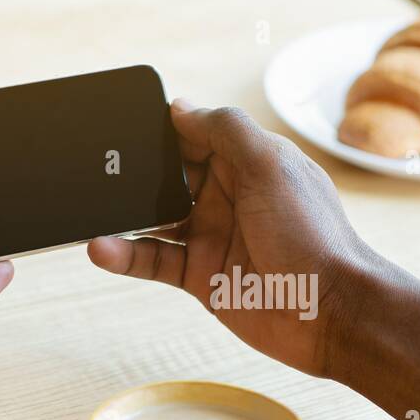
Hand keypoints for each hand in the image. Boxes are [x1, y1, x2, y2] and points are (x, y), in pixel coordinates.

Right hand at [88, 101, 374, 375]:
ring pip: (154, 218)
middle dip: (135, 170)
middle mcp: (228, 195)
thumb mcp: (271, 164)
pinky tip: (100, 248)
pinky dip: (123, 254)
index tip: (124, 122)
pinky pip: (152, 260)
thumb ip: (225, 129)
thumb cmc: (312, 234)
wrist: (332, 311)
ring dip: (122, 212)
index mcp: (249, 161)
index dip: (163, 129)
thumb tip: (179, 108)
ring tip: (88, 205)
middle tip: (94, 166)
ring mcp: (212, 236)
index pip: (195, 134)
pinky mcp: (199, 277)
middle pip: (169, 174)